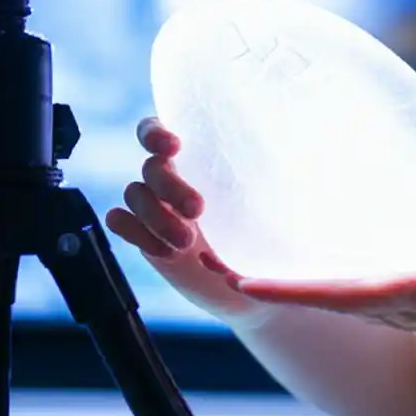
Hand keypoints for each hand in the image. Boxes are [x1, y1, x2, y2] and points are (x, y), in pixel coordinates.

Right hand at [104, 117, 273, 325]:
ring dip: (157, 217)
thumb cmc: (262, 238)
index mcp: (198, 157)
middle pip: (151, 166)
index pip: (160, 130)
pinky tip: (165, 252)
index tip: (175, 147)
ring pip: (134, 193)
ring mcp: (154, 204)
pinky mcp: (142, 234)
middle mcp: (171, 176)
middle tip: (198, 210)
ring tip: (186, 243)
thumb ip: (271, 187)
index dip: (157, 133)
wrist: (244, 285)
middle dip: (170, 186)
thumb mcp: (272, 209)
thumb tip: (295, 169)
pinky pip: (120, 221)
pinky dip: (137, 233)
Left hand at [212, 229, 415, 340]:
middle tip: (210, 257)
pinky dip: (301, 252)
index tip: (241, 281)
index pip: (327, 293)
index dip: (285, 287)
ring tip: (228, 242)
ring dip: (273, 265)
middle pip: (307, 287)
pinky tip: (282, 228)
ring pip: (315, 276)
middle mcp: (374, 292)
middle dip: (262, 277)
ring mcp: (376, 284)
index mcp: (392, 294)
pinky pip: (334, 263)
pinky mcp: (384, 269)